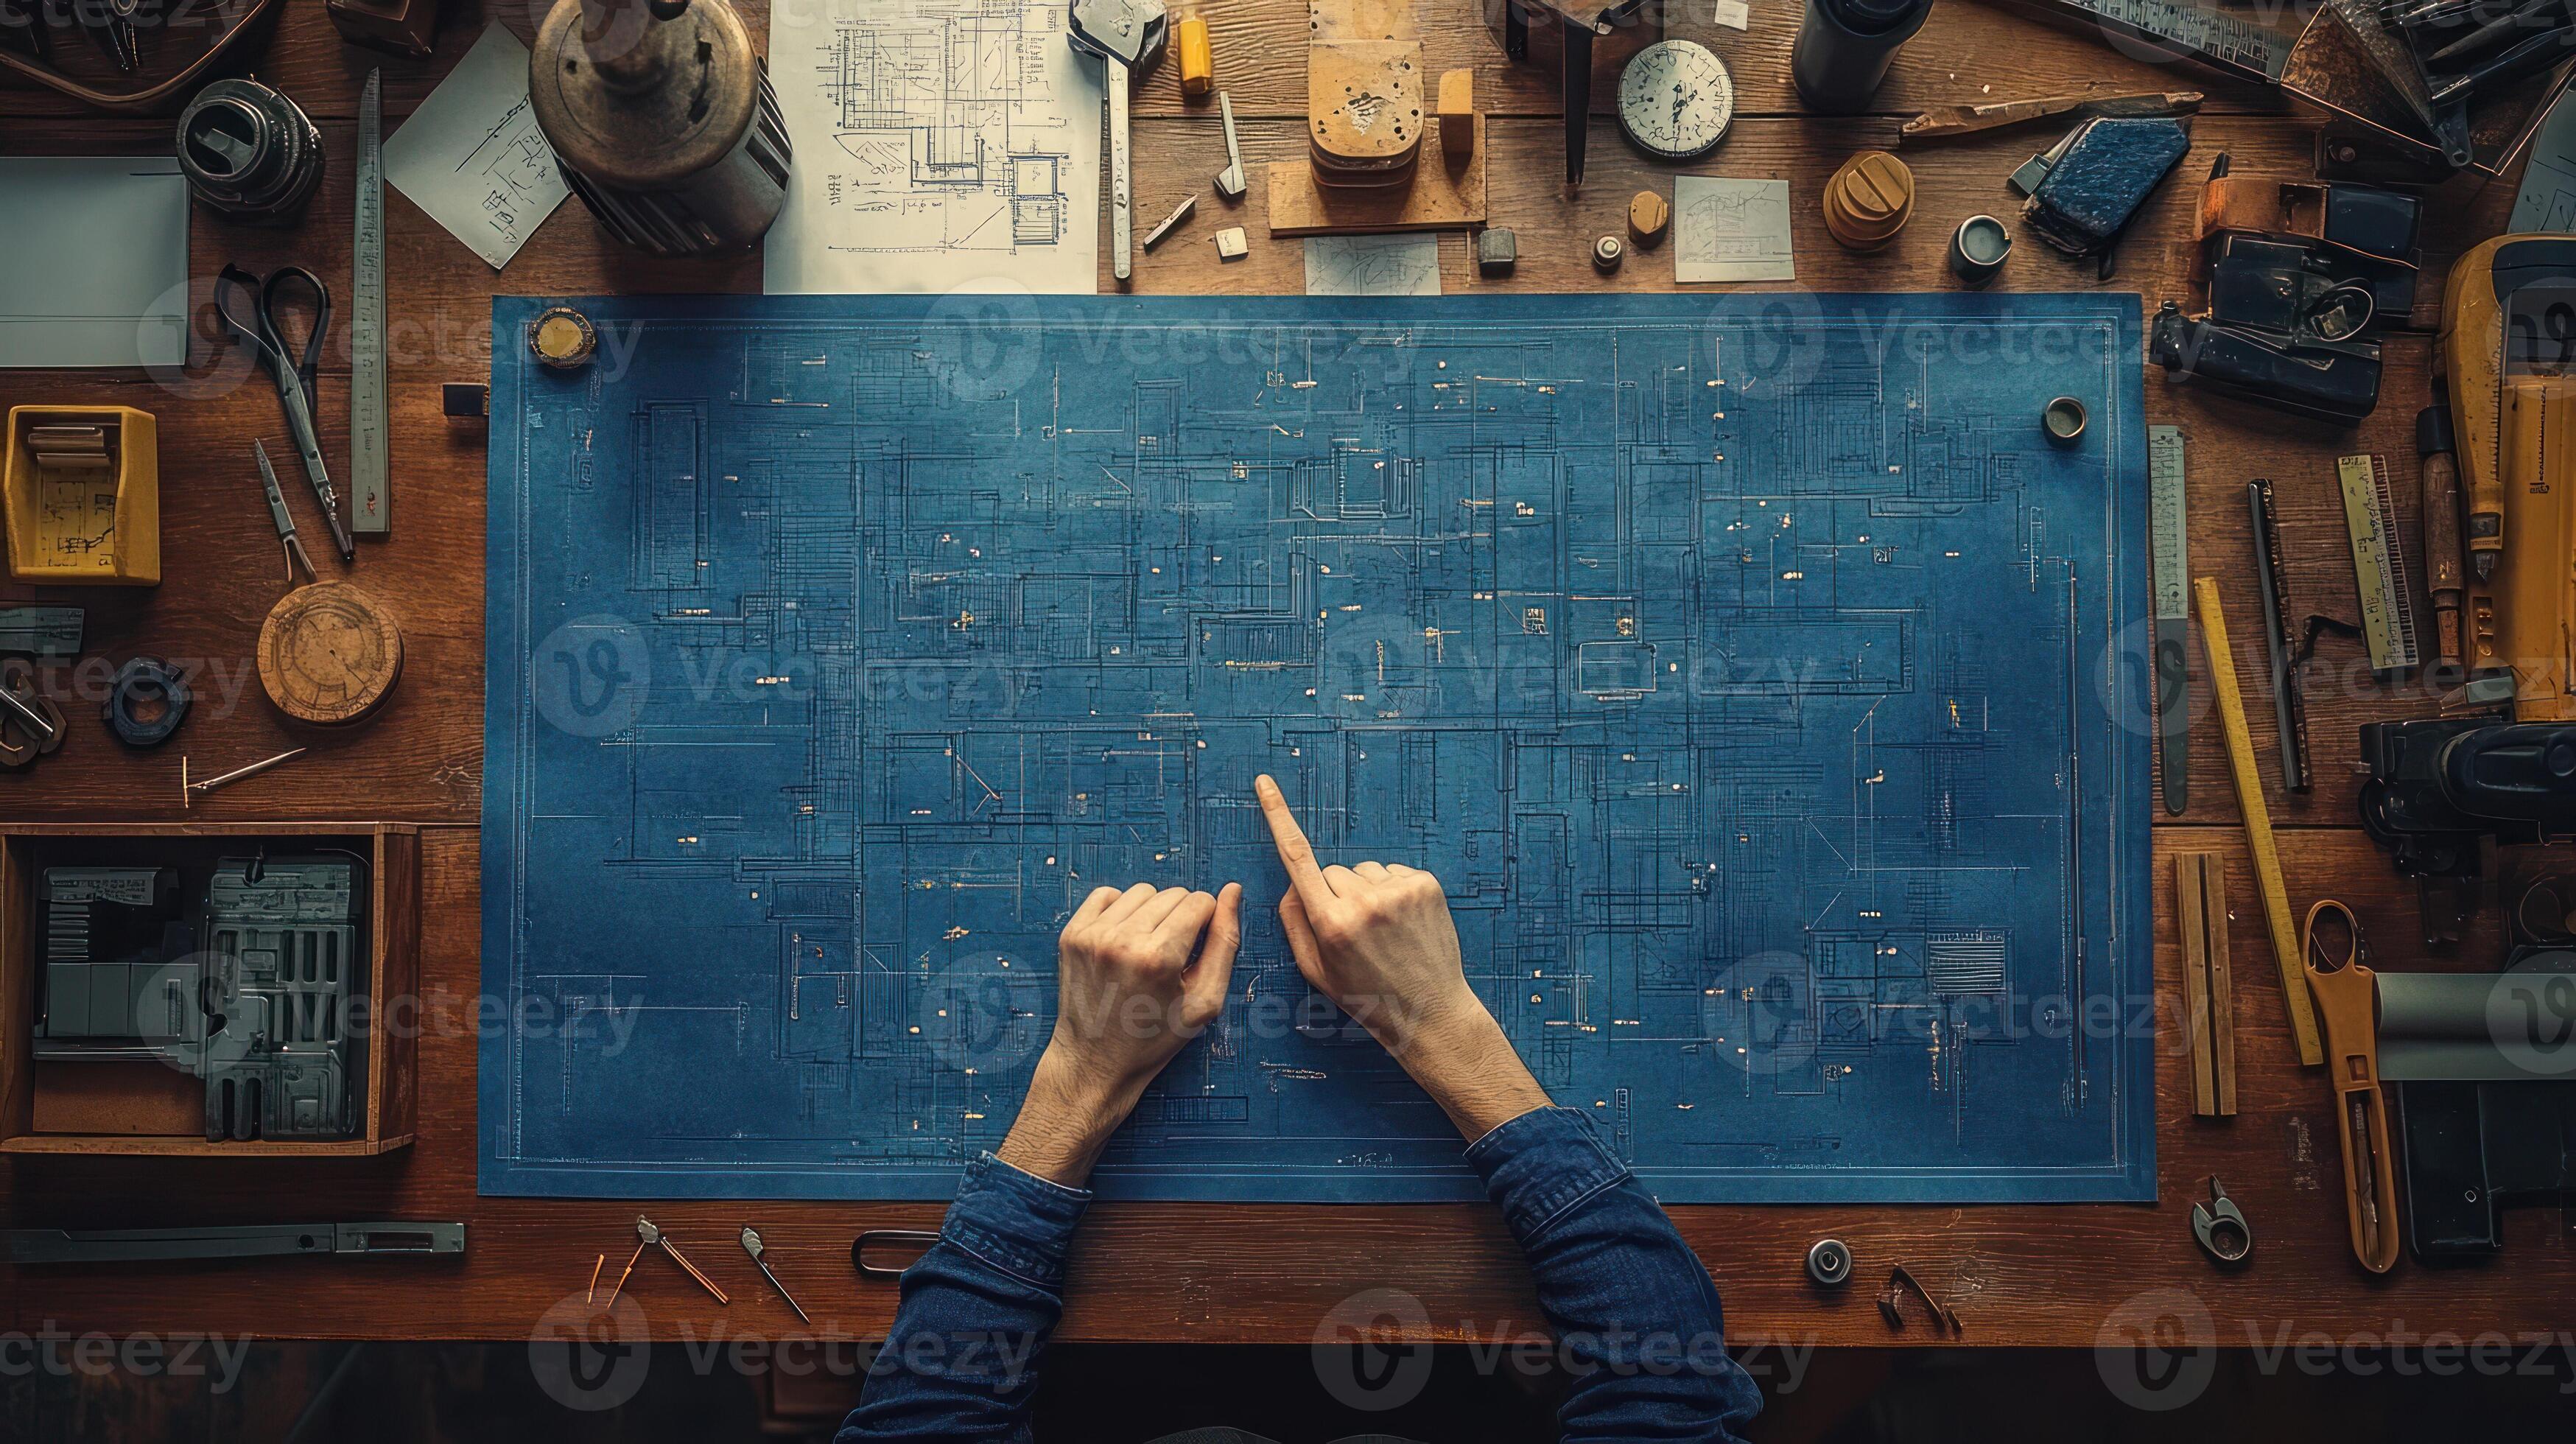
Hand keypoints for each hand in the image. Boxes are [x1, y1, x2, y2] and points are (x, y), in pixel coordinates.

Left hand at [998, 882, 1241, 1185]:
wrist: (1094, 1063)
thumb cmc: (1154, 1039)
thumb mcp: (1205, 1001)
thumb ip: (1225, 943)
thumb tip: (1233, 891)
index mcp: (1158, 957)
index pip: (1199, 902)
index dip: (1207, 923)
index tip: (1196, 951)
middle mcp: (1122, 940)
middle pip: (1173, 894)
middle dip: (1182, 918)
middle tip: (1172, 957)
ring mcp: (1092, 935)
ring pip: (1142, 891)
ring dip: (1152, 913)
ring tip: (1148, 949)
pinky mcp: (1072, 934)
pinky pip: (1106, 895)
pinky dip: (1121, 910)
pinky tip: (1124, 940)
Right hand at [1253, 774, 1471, 1050]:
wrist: (1430, 1011)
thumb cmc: (1367, 996)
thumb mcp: (1316, 971)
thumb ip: (1294, 923)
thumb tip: (1292, 882)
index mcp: (1330, 923)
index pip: (1297, 858)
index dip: (1278, 816)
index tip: (1265, 783)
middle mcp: (1363, 902)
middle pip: (1331, 871)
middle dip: (1334, 893)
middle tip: (1354, 933)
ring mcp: (1398, 891)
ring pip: (1363, 871)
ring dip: (1366, 892)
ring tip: (1383, 932)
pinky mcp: (1425, 884)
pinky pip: (1393, 872)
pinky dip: (1392, 891)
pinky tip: (1403, 924)